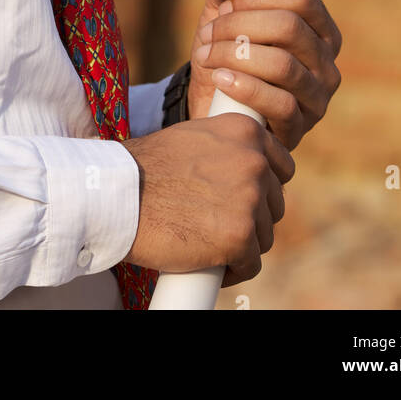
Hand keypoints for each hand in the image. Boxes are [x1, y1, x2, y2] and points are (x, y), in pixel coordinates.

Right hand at [123, 114, 293, 285]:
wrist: (119, 195)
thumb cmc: (147, 169)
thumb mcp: (195, 138)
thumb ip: (227, 149)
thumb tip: (247, 172)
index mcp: (245, 130)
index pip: (281, 166)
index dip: (264, 186)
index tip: (244, 199)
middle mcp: (254, 160)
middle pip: (274, 203)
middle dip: (252, 217)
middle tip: (219, 224)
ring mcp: (250, 198)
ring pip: (264, 236)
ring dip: (242, 244)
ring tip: (211, 244)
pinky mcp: (240, 235)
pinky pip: (250, 264)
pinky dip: (233, 270)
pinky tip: (213, 265)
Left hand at [186, 0, 341, 151]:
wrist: (212, 107)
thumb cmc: (228, 53)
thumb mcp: (223, 14)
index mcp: (319, 29)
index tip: (224, 6)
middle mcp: (327, 63)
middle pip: (290, 28)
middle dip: (239, 26)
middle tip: (207, 34)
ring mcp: (317, 99)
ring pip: (283, 66)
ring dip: (234, 56)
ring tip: (206, 56)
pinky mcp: (300, 129)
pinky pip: (280, 105)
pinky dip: (244, 88)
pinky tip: (219, 80)